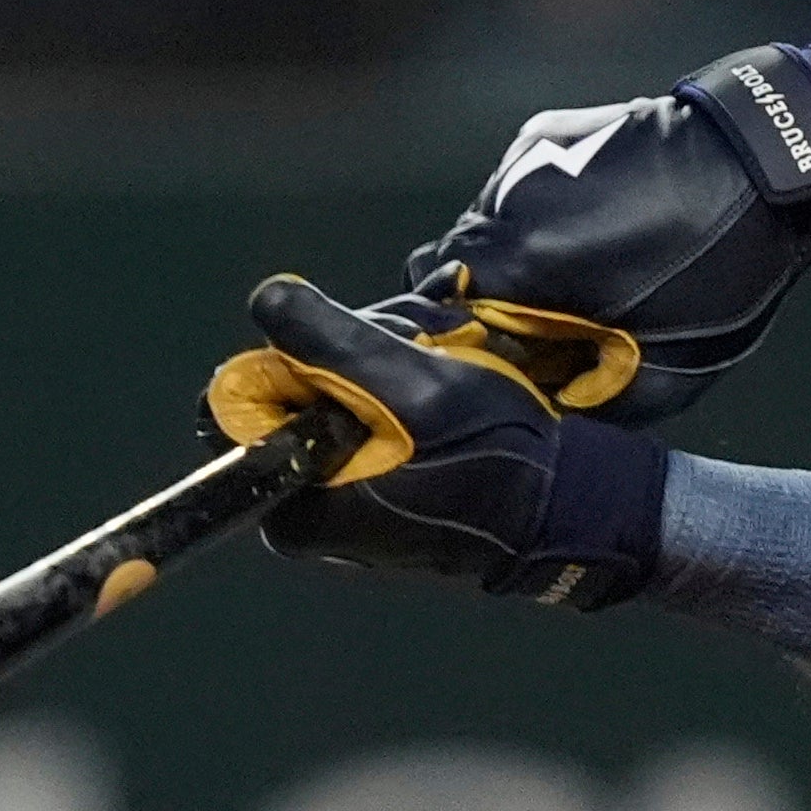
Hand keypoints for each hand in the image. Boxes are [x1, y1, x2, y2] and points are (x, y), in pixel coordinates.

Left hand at [204, 276, 666, 607]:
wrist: (566, 501)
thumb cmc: (491, 452)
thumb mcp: (411, 385)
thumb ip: (328, 340)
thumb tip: (265, 302)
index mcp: (296, 504)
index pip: (244, 402)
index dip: (301, 352)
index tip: (368, 345)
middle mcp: (308, 508)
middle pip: (294, 387)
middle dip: (360, 348)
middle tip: (427, 343)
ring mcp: (344, 494)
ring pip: (336, 385)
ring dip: (394, 351)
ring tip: (453, 353)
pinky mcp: (379, 478)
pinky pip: (369, 406)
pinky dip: (407, 376)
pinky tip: (453, 366)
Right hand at [409, 45, 810, 428]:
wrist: (764, 165)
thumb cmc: (723, 272)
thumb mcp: (664, 371)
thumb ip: (589, 402)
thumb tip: (543, 412)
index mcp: (523, 261)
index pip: (442, 314)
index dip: (467, 349)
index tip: (504, 368)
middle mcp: (505, 204)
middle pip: (448, 268)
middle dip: (481, 307)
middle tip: (537, 334)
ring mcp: (520, 161)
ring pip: (478, 229)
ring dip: (507, 263)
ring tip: (568, 282)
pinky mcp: (542, 132)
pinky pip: (510, 193)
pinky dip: (529, 222)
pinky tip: (582, 235)